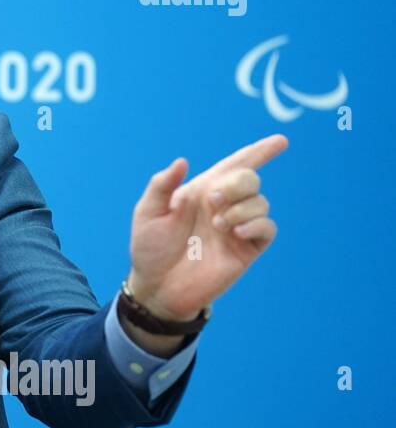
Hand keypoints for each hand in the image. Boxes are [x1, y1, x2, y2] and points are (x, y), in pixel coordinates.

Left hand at [127, 134, 288, 321]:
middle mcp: (223, 205)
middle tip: (212, 202)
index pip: (235, 165)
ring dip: (240, 208)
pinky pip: (267, 228)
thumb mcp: (147, 213)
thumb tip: (182, 161)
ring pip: (260, 202)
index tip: (280, 141)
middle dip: (236, 184)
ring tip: (217, 224)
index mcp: (202, 191)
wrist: (157, 286)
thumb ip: (161, 185)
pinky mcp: (246, 248)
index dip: (258, 152)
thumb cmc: (150, 248)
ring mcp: (236, 227)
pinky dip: (256, 224)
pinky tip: (236, 232)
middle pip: (249, 178)